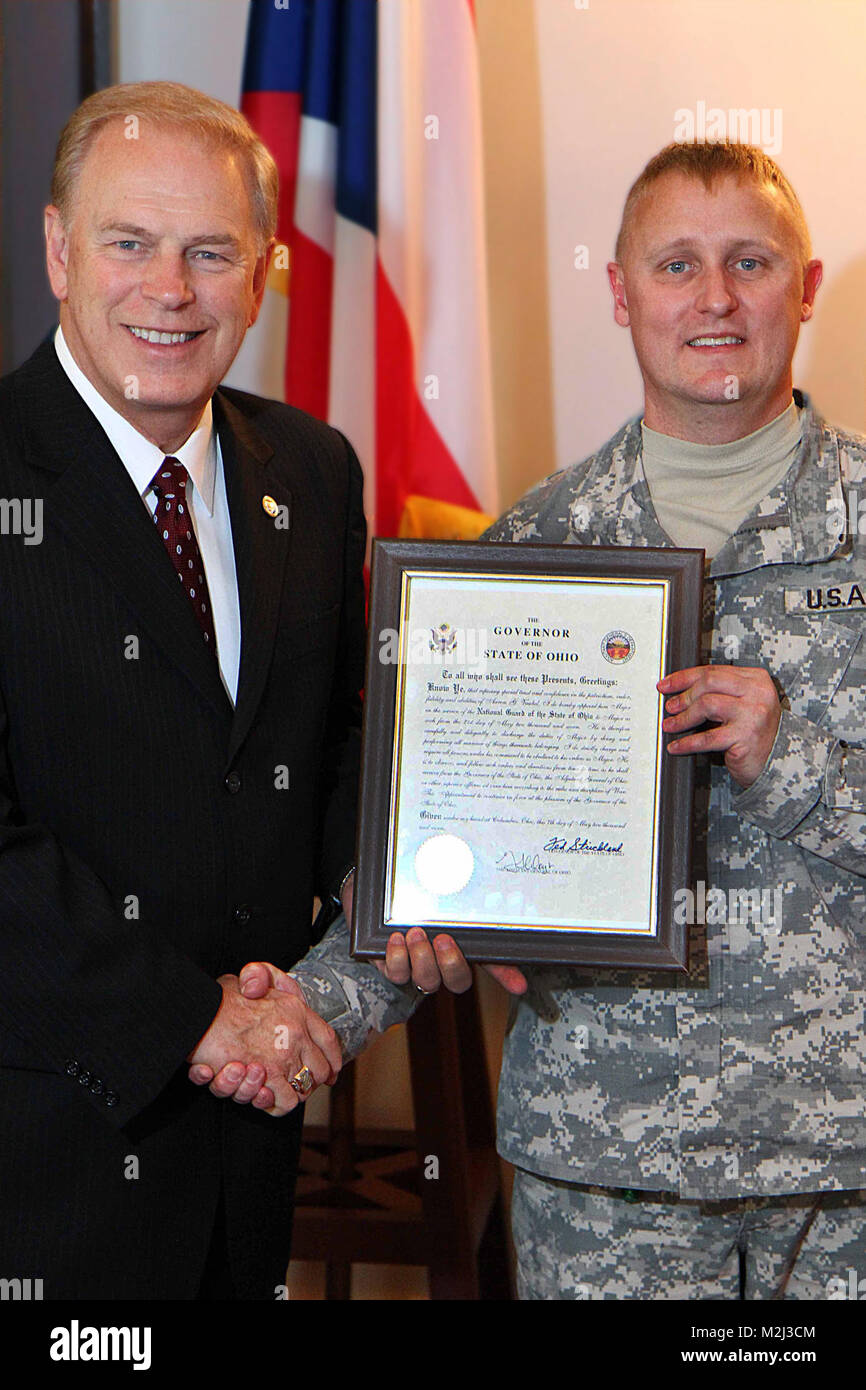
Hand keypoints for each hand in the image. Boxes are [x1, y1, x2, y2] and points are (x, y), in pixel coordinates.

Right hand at [187, 971, 341, 1115]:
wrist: (200, 1016)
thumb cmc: (219, 1000)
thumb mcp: (245, 977)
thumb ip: (259, 977)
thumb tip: (259, 987)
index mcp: (295, 1008)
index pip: (328, 1038)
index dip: (332, 1058)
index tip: (331, 1070)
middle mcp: (296, 1033)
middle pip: (320, 1069)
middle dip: (308, 1081)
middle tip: (291, 1083)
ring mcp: (283, 1056)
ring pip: (303, 1089)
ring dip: (287, 1093)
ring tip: (269, 1088)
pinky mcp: (267, 1077)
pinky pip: (284, 1102)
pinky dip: (274, 1104)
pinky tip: (262, 1095)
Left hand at [342, 871, 525, 994]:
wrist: (372, 885)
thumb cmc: (410, 888)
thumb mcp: (438, 889)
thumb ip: (462, 894)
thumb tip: (490, 885)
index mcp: (461, 942)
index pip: (491, 963)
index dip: (506, 976)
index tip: (520, 984)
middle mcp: (440, 959)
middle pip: (458, 982)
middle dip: (452, 965)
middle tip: (443, 940)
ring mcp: (415, 964)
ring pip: (428, 982)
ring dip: (422, 960)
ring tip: (414, 934)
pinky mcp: (389, 964)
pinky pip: (396, 974)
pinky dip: (397, 958)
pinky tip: (396, 939)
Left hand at [658, 664, 781, 787]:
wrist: (779, 759)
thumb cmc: (755, 730)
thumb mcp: (743, 703)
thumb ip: (720, 691)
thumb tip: (681, 689)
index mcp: (756, 679)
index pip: (714, 671)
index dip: (685, 677)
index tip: (667, 684)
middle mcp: (757, 693)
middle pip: (709, 683)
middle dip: (684, 695)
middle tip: (670, 706)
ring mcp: (753, 715)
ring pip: (706, 705)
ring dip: (683, 718)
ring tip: (671, 725)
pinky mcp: (745, 737)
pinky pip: (708, 738)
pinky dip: (687, 742)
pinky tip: (677, 746)